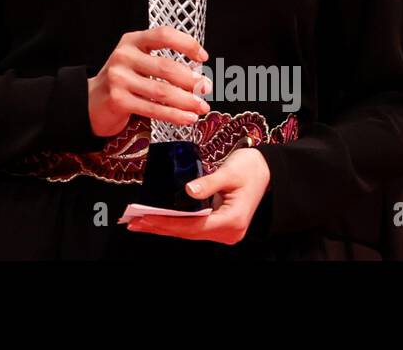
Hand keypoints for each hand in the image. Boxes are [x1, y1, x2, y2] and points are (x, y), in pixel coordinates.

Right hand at [88, 26, 211, 137]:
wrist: (92, 100)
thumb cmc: (123, 80)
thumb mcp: (136, 60)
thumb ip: (160, 61)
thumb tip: (198, 77)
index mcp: (132, 41)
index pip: (163, 34)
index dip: (186, 44)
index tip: (203, 57)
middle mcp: (124, 56)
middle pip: (166, 67)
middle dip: (191, 80)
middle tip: (206, 88)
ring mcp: (119, 78)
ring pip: (162, 91)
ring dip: (187, 101)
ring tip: (201, 107)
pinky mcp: (118, 100)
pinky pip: (153, 109)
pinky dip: (175, 115)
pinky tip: (188, 118)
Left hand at [126, 147, 270, 244]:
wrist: (267, 170)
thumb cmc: (251, 169)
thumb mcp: (229, 172)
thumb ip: (208, 183)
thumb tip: (188, 191)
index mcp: (233, 220)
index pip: (194, 226)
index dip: (168, 222)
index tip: (147, 216)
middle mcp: (230, 232)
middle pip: (189, 233)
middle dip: (160, 227)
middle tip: (135, 222)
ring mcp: (226, 231)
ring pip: (190, 233)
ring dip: (166, 227)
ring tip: (141, 222)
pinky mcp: (221, 226)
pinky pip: (195, 228)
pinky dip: (176, 224)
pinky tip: (160, 220)